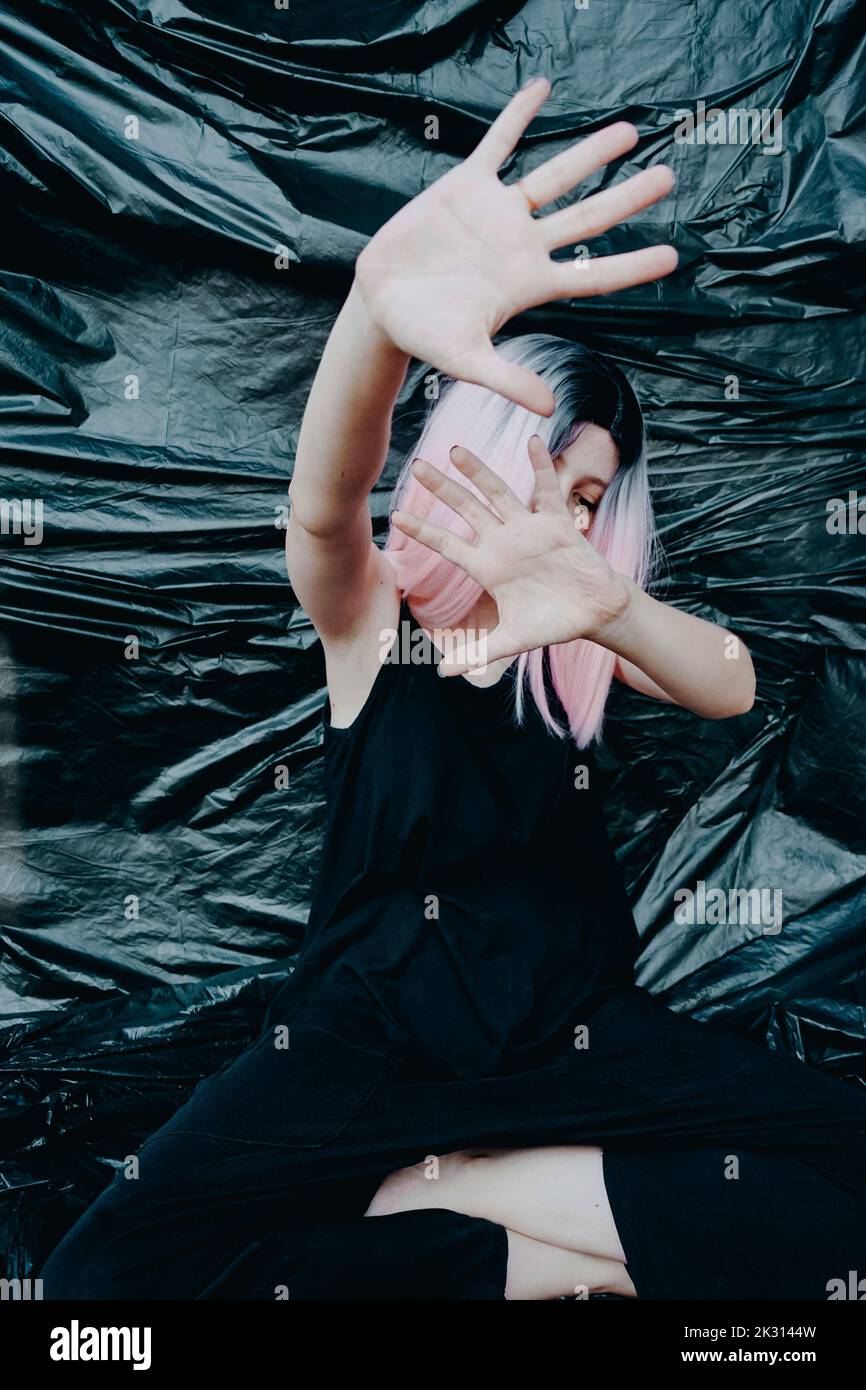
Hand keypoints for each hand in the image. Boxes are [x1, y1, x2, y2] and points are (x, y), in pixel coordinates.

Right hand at [354, 77, 676, 414]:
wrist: (381, 305)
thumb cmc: (425, 335)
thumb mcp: (465, 360)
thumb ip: (507, 379)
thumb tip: (547, 408)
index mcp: (530, 284)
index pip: (592, 274)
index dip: (632, 266)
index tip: (674, 256)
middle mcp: (523, 245)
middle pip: (588, 217)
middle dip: (627, 197)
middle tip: (668, 176)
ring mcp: (497, 214)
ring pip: (554, 177)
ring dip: (591, 154)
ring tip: (630, 131)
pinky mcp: (465, 188)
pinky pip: (498, 144)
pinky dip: (518, 117)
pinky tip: (542, 88)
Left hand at [391, 437, 633, 672]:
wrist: (594, 614)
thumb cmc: (552, 623)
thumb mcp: (511, 640)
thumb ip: (478, 653)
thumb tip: (443, 673)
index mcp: (487, 566)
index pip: (447, 544)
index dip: (422, 530)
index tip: (395, 516)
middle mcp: (503, 542)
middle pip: (466, 509)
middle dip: (442, 488)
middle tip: (416, 465)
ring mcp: (528, 529)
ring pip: (498, 493)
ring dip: (479, 472)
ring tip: (456, 449)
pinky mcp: (557, 523)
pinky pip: (547, 490)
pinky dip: (540, 467)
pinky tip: (532, 442)